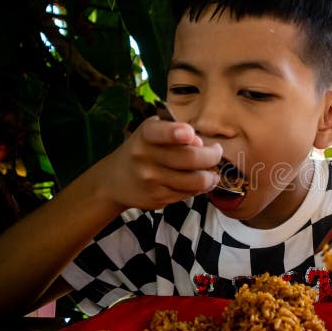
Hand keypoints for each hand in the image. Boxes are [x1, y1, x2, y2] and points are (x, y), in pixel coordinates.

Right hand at [96, 117, 222, 209]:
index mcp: (146, 134)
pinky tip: (196, 182)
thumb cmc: (144, 149)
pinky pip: (188, 193)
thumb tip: (201, 145)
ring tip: (212, 173)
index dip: (176, 133)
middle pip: (190, 158)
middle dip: (212, 155)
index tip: (189, 134)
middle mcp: (146, 156)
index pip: (161, 132)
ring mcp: (151, 179)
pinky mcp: (157, 197)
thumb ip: (177, 133)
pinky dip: (198, 188)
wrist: (115, 180)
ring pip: (195, 180)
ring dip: (210, 177)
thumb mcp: (153, 132)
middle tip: (216, 152)